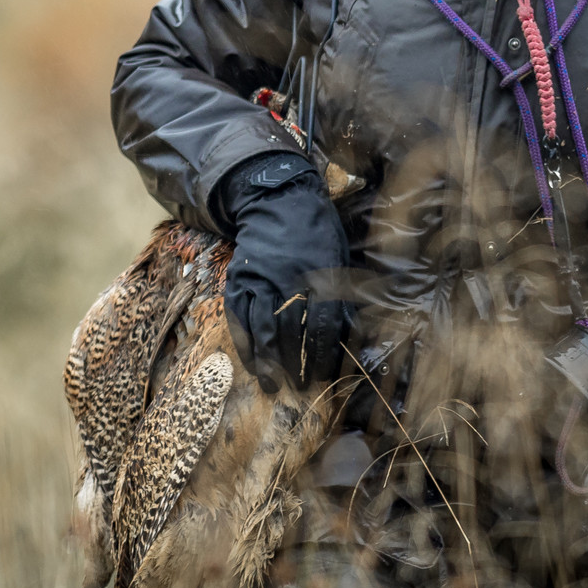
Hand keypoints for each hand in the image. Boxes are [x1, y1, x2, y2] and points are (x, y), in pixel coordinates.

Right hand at [215, 152, 352, 393]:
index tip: (320, 375)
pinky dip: (243, 341)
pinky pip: (237, 316)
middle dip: (293, 364)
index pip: (321, 326)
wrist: (277, 201)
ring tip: (271, 384)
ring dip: (267, 360)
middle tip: (297, 387)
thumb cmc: (315, 232)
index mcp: (318, 275)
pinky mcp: (238, 279)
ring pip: (261, 327)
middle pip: (289, 331)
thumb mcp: (337, 260)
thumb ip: (341, 298)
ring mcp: (259, 280)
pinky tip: (250, 361)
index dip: (320, 355)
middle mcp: (287, 280)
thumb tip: (349, 338)